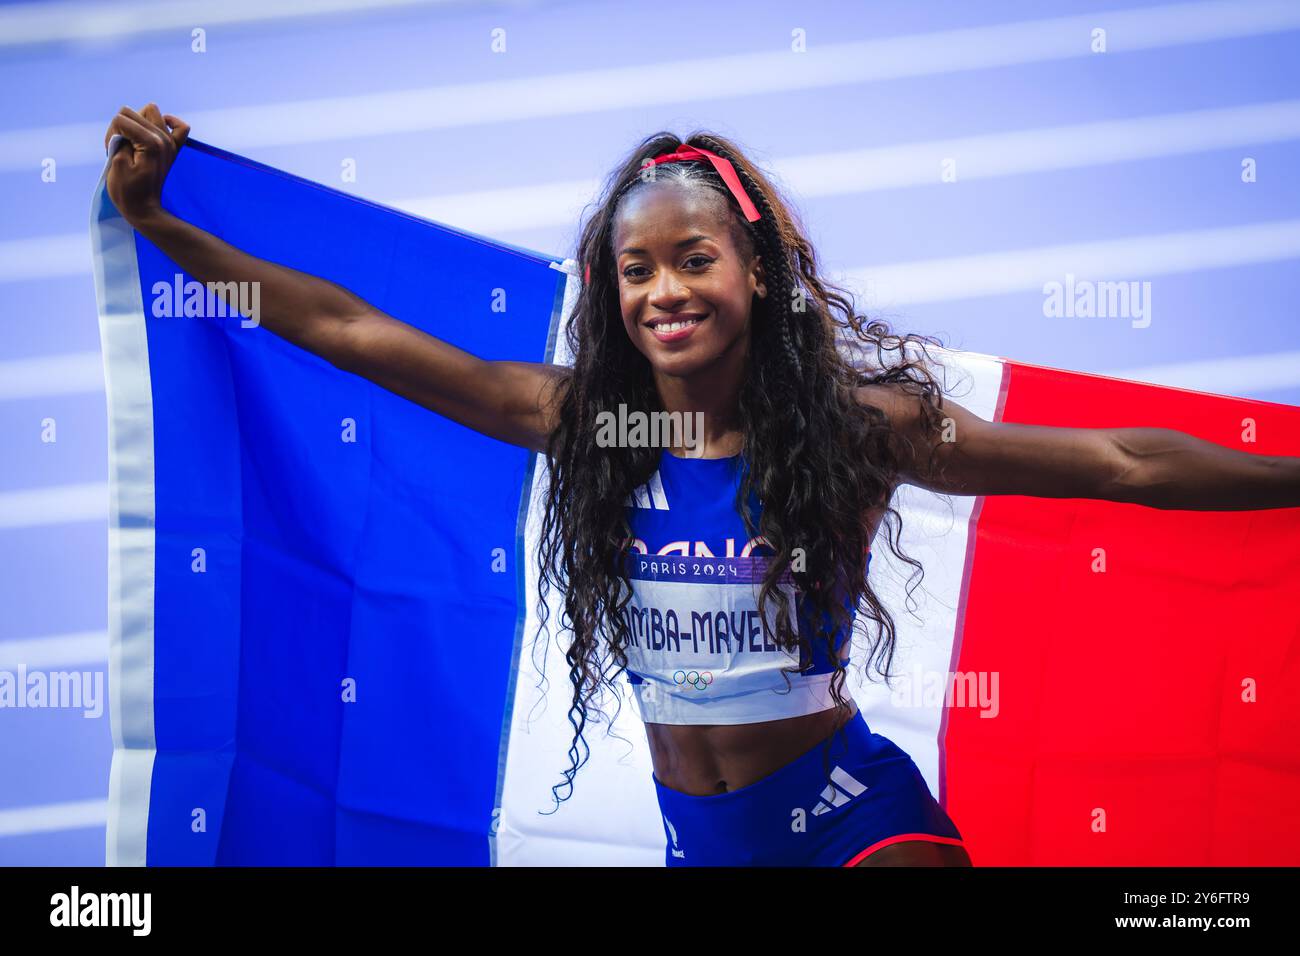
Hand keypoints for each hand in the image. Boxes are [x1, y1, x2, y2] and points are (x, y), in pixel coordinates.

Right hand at [103, 103, 189, 225]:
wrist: (144, 209)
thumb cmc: (127, 190)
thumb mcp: (116, 163)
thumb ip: (120, 139)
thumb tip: (125, 126)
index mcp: (151, 143)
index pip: (121, 119)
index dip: (111, 134)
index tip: (112, 151)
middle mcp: (164, 139)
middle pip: (132, 112)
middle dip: (121, 127)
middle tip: (120, 149)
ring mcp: (171, 143)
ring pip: (151, 111)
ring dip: (137, 122)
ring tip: (133, 142)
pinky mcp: (173, 148)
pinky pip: (180, 127)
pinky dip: (170, 122)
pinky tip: (159, 128)